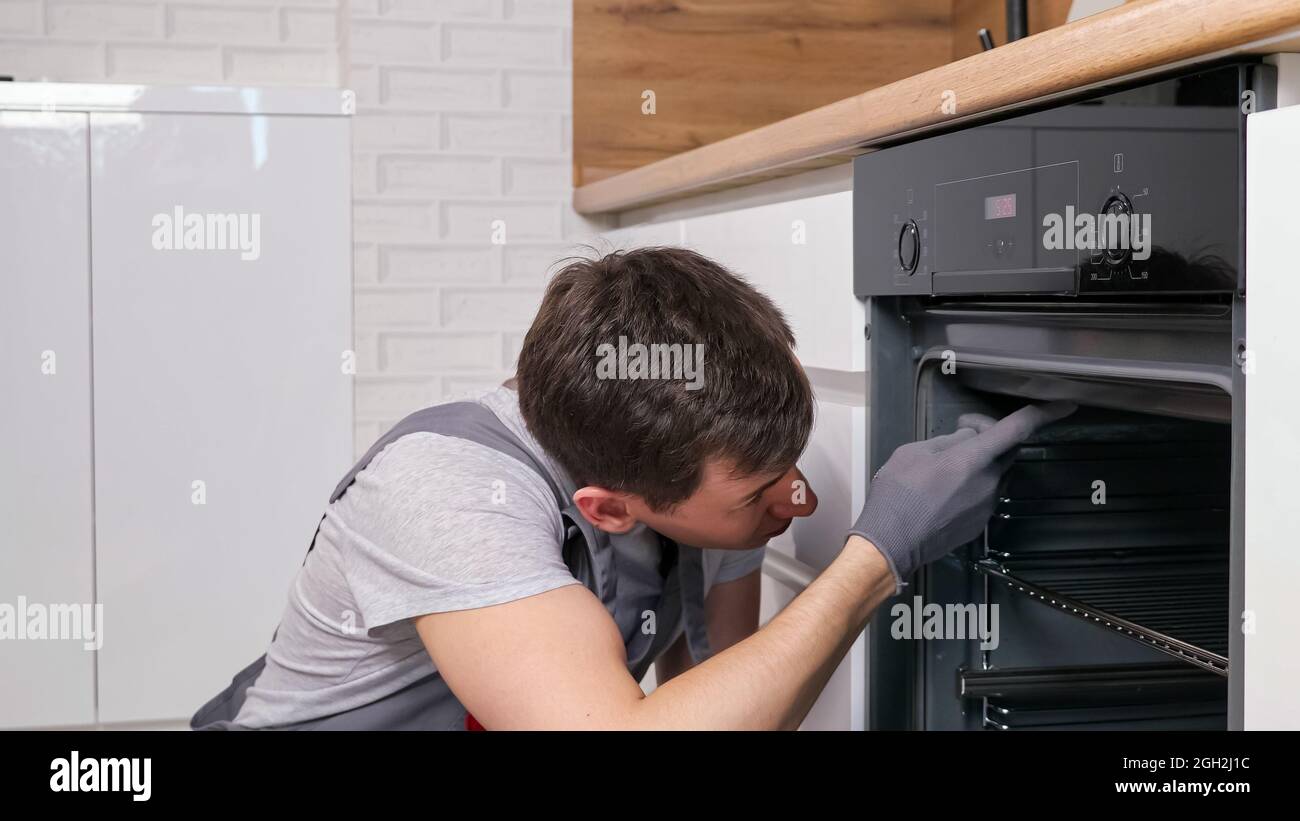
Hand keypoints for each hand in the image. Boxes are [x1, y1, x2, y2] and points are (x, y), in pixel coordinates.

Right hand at [848, 402, 1075, 592]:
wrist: (890, 543)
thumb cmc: (896, 496)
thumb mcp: (913, 453)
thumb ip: (947, 442)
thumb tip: (966, 440)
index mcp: (971, 459)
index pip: (1016, 430)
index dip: (1043, 414)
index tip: (1065, 404)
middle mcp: (988, 482)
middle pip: (1006, 449)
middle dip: (989, 434)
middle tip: (961, 430)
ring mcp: (986, 505)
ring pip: (995, 472)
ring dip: (980, 461)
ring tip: (947, 464)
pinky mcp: (980, 522)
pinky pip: (985, 493)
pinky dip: (972, 484)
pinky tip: (945, 489)